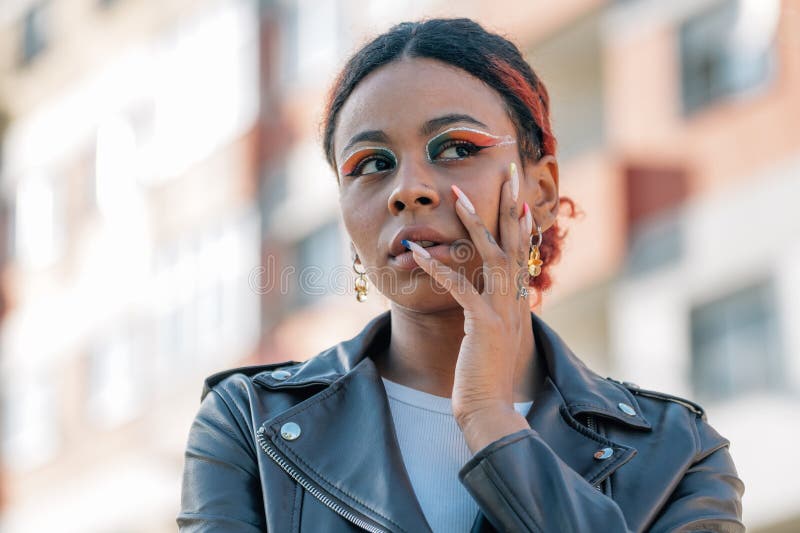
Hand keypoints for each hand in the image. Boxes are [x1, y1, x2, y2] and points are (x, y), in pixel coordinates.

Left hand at [404, 162, 533, 431]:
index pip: (522, 252)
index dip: (519, 221)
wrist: (490, 412)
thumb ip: (494, 314)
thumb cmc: (486, 378)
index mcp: (518, 303)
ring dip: (472, 223)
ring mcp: (502, 312)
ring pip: (491, 256)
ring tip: (455, 196)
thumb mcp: (494, 339)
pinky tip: (416, 252)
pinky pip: (459, 287)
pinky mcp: (482, 325)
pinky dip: (438, 267)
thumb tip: (488, 298)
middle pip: (514, 242)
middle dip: (508, 203)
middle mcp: (515, 302)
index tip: (515, 193)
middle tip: (504, 169)